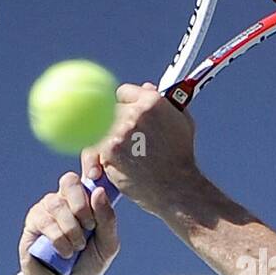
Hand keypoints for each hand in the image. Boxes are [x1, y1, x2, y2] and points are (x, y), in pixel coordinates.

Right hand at [19, 171, 119, 274]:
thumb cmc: (90, 264)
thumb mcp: (108, 244)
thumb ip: (107, 219)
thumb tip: (99, 191)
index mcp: (86, 200)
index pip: (87, 172)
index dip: (92, 168)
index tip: (98, 181)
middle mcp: (65, 200)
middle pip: (69, 182)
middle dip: (82, 205)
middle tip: (89, 227)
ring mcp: (46, 210)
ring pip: (56, 203)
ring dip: (71, 228)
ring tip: (77, 247)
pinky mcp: (32, 224)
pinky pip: (44, 220)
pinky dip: (58, 238)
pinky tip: (64, 252)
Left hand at [81, 81, 200, 216]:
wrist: (176, 186)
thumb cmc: (181, 156)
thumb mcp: (181, 122)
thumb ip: (163, 103)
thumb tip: (146, 87)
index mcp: (152, 102)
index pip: (123, 92)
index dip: (124, 104)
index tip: (125, 113)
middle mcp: (134, 113)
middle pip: (109, 111)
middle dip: (113, 123)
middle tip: (118, 137)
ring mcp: (119, 132)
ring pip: (99, 130)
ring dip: (103, 142)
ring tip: (112, 156)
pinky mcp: (108, 151)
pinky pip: (94, 150)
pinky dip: (96, 159)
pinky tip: (100, 169)